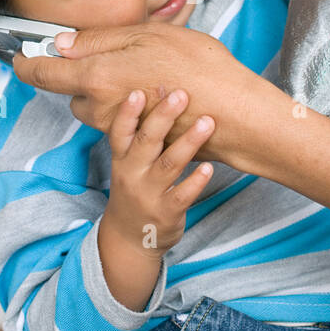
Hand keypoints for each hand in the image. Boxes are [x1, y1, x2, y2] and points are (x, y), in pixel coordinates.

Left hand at [11, 21, 258, 164]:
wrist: (235, 117)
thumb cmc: (198, 69)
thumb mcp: (149, 36)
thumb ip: (100, 40)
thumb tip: (62, 44)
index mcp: (96, 78)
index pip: (41, 74)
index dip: (25, 63)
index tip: (20, 54)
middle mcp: (99, 108)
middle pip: (73, 91)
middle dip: (85, 73)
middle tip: (118, 54)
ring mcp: (117, 128)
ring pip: (97, 105)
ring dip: (111, 90)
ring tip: (149, 72)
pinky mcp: (135, 141)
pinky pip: (120, 119)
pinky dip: (130, 105)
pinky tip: (159, 92)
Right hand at [105, 88, 215, 254]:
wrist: (130, 239)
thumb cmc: (135, 191)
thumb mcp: (128, 166)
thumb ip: (142, 138)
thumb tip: (163, 95)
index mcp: (121, 160)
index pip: (119, 133)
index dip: (127, 113)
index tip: (138, 91)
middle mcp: (132, 175)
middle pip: (146, 142)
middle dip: (163, 117)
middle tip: (181, 95)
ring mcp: (149, 194)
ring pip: (169, 164)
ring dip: (189, 142)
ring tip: (208, 122)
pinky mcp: (167, 212)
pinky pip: (183, 194)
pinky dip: (196, 180)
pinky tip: (209, 167)